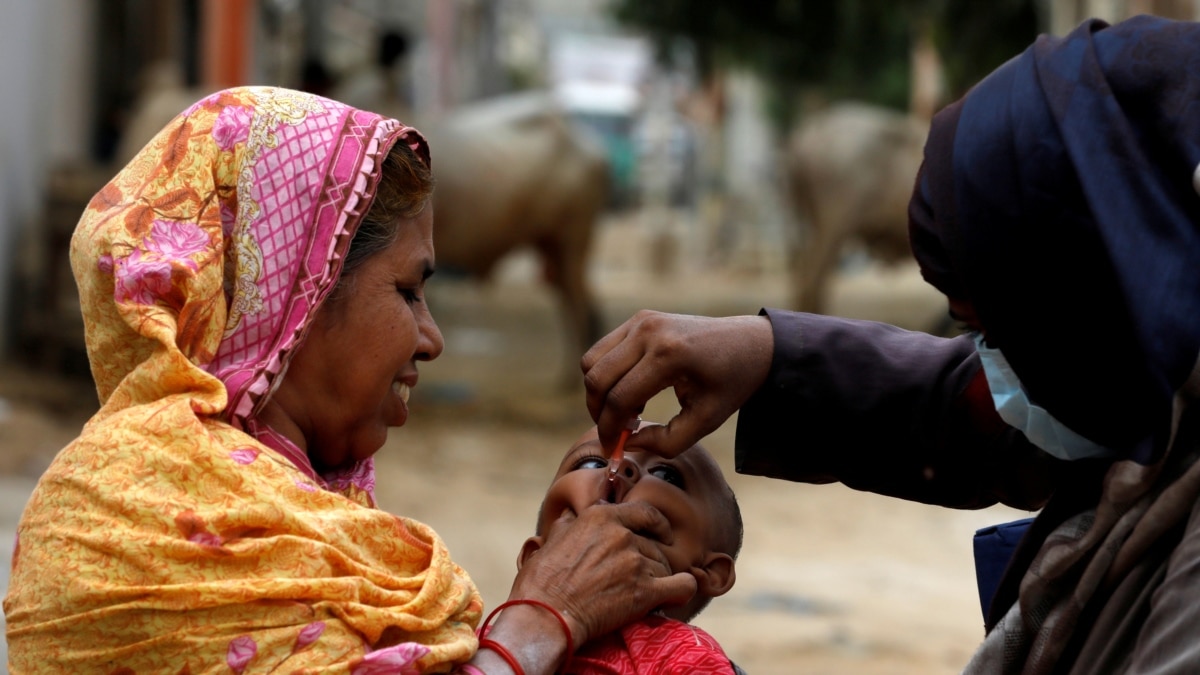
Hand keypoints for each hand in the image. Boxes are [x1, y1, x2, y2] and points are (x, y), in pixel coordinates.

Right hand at [506, 502, 696, 647]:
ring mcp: (635, 561)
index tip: (661, 535)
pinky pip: (682, 585)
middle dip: (651, 561)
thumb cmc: (542, 582)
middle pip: (655, 545)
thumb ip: (569, 525)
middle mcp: (622, 535)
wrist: (546, 615)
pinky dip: (683, 589)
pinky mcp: (645, 591)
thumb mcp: (551, 540)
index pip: (646, 512)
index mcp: (601, 517)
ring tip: (643, 593)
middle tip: (640, 578)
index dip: (658, 525)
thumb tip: (570, 517)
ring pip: (666, 566)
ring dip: (659, 579)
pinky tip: (676, 594)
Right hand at [581, 310, 773, 457]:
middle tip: (615, 434)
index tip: (613, 450)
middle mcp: (649, 331)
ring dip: (599, 392)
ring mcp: (641, 320)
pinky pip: (602, 349)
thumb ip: (666, 442)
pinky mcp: (639, 318)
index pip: (620, 398)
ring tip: (626, 412)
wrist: (750, 344)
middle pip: (596, 378)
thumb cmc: (731, 384)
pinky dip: (606, 374)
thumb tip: (629, 443)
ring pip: (591, 361)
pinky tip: (631, 393)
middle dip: (598, 412)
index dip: (610, 430)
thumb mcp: (706, 421)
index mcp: (669, 355)